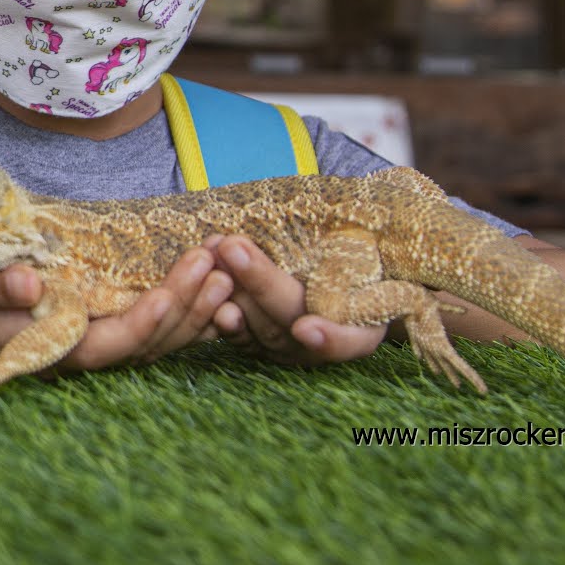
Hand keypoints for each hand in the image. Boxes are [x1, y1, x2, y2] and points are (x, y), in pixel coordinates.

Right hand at [0, 246, 232, 371]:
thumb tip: (29, 286)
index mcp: (49, 351)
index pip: (110, 346)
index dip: (144, 322)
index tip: (171, 289)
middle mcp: (81, 353)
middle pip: (147, 342)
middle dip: (184, 304)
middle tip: (216, 262)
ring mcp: (96, 340)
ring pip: (160, 336)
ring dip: (196, 305)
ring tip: (228, 266)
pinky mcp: (105, 322)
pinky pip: (156, 324)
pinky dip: (189, 307)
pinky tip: (219, 283)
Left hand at [204, 236, 385, 364]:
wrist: (333, 277)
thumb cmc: (355, 259)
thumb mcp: (364, 251)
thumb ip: (353, 246)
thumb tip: (351, 214)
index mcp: (361, 330)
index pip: (348, 343)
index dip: (329, 339)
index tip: (305, 328)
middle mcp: (320, 347)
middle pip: (288, 324)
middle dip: (259, 284)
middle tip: (233, 246)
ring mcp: (284, 349)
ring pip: (255, 328)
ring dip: (231, 288)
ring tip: (214, 248)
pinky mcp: (253, 343)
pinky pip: (233, 331)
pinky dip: (214, 305)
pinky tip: (200, 279)